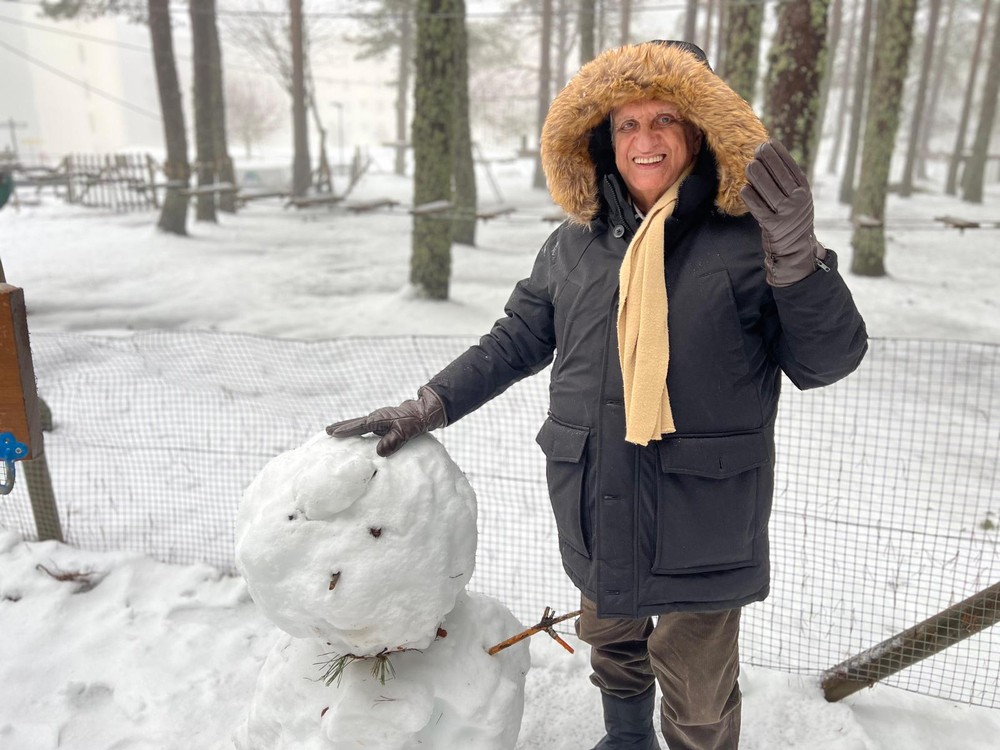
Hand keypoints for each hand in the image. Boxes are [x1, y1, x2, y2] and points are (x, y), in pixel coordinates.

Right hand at [326, 387, 446, 456]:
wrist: (422, 413)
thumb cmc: (414, 422)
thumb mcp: (405, 432)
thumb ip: (393, 441)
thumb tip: (379, 452)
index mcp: (378, 420)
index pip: (358, 426)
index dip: (345, 430)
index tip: (332, 433)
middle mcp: (376, 418)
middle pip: (355, 423)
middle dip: (341, 427)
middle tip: (326, 431)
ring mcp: (378, 420)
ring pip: (359, 425)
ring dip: (347, 428)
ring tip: (334, 432)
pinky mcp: (382, 423)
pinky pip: (366, 428)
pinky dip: (357, 430)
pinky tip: (354, 436)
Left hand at [741, 140, 827, 286]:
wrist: (796, 248)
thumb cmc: (791, 217)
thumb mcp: (796, 198)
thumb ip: (786, 181)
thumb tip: (767, 157)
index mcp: (805, 191)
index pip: (792, 169)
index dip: (780, 155)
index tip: (770, 143)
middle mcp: (798, 202)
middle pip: (781, 177)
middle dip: (769, 161)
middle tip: (757, 149)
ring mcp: (787, 214)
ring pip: (769, 192)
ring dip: (758, 176)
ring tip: (749, 165)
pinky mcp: (774, 227)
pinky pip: (760, 210)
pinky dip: (752, 199)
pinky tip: (744, 189)